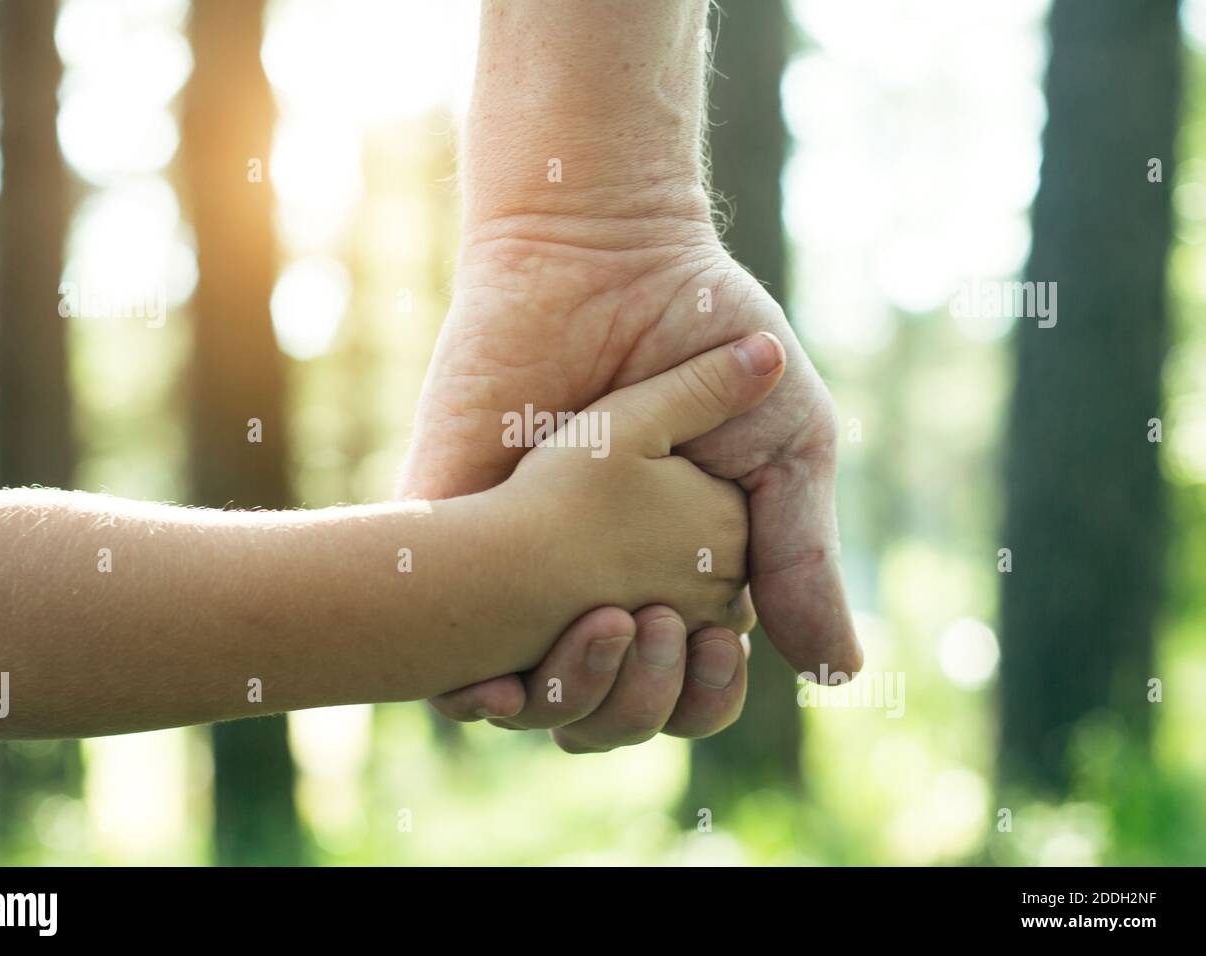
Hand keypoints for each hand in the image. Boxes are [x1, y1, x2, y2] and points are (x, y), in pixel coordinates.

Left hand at [402, 213, 860, 748]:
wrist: (610, 255)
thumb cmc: (709, 339)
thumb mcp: (784, 452)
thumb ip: (803, 559)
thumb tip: (843, 676)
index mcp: (677, 573)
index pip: (687, 687)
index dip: (703, 693)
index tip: (716, 647)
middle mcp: (600, 581)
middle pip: (614, 710)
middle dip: (640, 702)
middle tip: (662, 627)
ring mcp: (524, 559)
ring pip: (536, 698)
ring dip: (573, 695)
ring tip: (608, 623)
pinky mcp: (455, 526)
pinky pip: (445, 645)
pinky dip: (470, 691)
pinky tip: (492, 688)